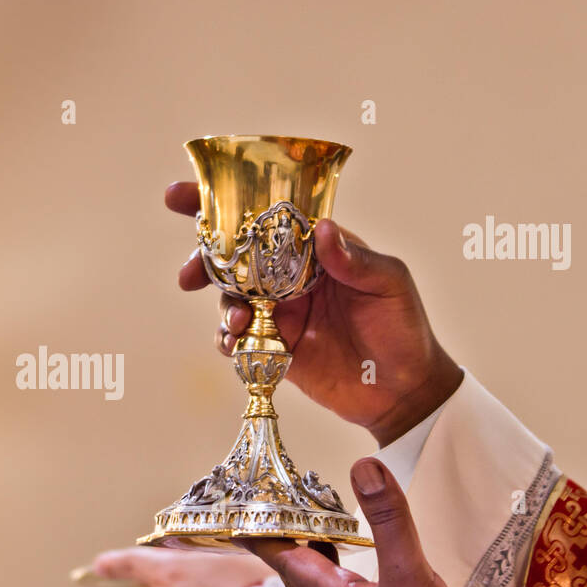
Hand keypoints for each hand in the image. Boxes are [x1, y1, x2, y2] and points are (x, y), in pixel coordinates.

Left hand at [92, 547, 271, 586]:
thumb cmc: (258, 585)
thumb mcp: (233, 555)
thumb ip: (204, 556)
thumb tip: (199, 560)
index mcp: (168, 573)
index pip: (130, 563)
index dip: (115, 563)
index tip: (100, 565)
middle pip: (159, 586)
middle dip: (178, 580)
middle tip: (214, 576)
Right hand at [166, 182, 462, 446]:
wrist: (402, 391)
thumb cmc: (404, 329)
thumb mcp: (390, 285)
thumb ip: (356, 260)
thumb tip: (323, 229)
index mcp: (316, 249)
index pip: (268, 216)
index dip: (225, 202)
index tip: (182, 195)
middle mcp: (291, 276)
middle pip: (236, 256)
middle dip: (204, 259)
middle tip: (188, 274)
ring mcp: (279, 312)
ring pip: (231, 298)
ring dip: (223, 308)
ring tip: (238, 323)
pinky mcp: (273, 348)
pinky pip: (237, 340)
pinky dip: (228, 341)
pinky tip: (236, 346)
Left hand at [237, 458, 472, 586]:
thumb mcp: (410, 571)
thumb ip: (389, 519)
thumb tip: (363, 466)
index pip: (283, 557)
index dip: (261, 534)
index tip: (238, 517)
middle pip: (297, 576)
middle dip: (287, 547)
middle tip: (281, 520)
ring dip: (314, 568)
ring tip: (321, 542)